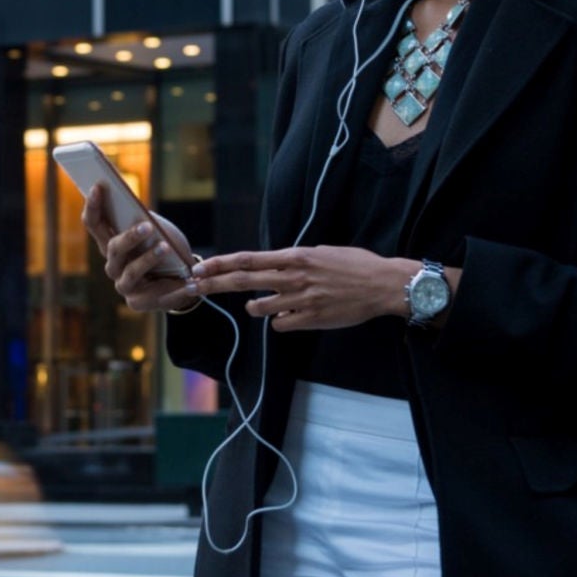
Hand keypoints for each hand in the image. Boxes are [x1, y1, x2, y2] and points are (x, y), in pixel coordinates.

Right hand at [82, 184, 200, 313]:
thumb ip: (144, 219)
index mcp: (111, 243)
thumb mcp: (157, 229)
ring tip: (166, 248)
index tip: (98, 186)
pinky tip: (188, 281)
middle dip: (130, 237)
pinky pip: (156, 294)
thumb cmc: (165, 248)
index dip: (93, 206)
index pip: (94, 224)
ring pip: (131, 271)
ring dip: (149, 259)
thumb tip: (135, 205)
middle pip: (113, 248)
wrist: (182, 279)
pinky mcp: (138, 303)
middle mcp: (113, 264)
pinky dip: (174, 287)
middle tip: (147, 226)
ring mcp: (124, 285)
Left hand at [190, 247, 415, 331]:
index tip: (200, 267)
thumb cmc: (354, 265)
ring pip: (259, 308)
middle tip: (194, 287)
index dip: (221, 264)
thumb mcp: (320, 252)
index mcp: (294, 256)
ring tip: (258, 304)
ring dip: (254, 307)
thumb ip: (293, 261)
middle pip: (243, 281)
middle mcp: (293, 277)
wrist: (382, 285)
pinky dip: (280, 321)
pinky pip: (281, 324)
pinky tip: (290, 315)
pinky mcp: (310, 320)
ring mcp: (300, 300)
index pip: (248, 260)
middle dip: (214, 284)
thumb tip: (272, 268)